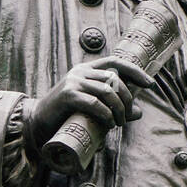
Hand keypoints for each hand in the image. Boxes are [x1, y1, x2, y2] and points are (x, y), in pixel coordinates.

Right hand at [28, 59, 144, 150]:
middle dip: (127, 99)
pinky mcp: (68, 96)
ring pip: (107, 91)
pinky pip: (94, 103)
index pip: (115, 63)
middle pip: (115, 79)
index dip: (135, 71)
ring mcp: (73, 82)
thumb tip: (139, 113)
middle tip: (127, 117)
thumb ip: (113, 108)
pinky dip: (106, 114)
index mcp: (86, 69)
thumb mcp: (92, 109)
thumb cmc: (66, 116)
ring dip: (118, 109)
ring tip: (118, 124)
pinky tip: (108, 124)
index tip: (149, 83)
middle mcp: (80, 72)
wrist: (36, 123)